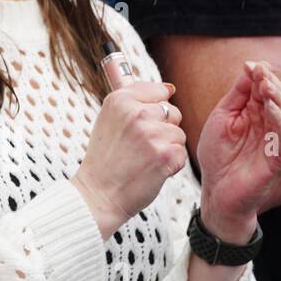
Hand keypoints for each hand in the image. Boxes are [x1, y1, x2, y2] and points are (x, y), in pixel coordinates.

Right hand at [72, 80, 187, 239]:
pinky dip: (170, 164)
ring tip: (143, 157)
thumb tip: (169, 88)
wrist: (99, 192)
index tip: (142, 122)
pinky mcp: (165, 154)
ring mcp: (151, 133)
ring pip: (179, 134)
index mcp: (119, 99)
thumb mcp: (109, 119)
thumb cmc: (105, 158)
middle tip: (140, 145)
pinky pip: (181, 153)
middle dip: (163, 129)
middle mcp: (136, 113)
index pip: (158, 90)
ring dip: (167, 147)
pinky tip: (151, 168)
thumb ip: (135, 101)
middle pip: (172, 112)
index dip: (154, 109)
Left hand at [196, 61, 280, 241]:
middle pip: (278, 99)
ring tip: (267, 85)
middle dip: (270, 83)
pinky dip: (280, 120)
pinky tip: (271, 108)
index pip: (264, 90)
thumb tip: (250, 67)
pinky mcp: (280, 159)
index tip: (251, 64)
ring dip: (278, 98)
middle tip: (261, 71)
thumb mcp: (222, 118)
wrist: (216, 191)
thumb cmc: (218, 156)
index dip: (260, 76)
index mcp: (257, 115)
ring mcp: (278, 143)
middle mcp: (271, 126)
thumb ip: (237, 95)